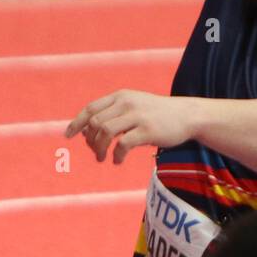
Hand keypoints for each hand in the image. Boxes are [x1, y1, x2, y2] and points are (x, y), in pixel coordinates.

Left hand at [65, 89, 192, 163]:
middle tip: (96, 152)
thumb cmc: (158, 114)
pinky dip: (116, 155)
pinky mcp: (147, 130)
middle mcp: (127, 103)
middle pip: (95, 123)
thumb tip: (89, 131)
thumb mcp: (135, 105)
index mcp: (121, 96)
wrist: (188, 115)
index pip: (91, 108)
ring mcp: (138, 116)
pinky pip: (123, 144)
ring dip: (99, 149)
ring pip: (105, 132)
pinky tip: (118, 160)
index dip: (77, 123)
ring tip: (102, 158)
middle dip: (90, 141)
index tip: (68, 135)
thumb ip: (115, 113)